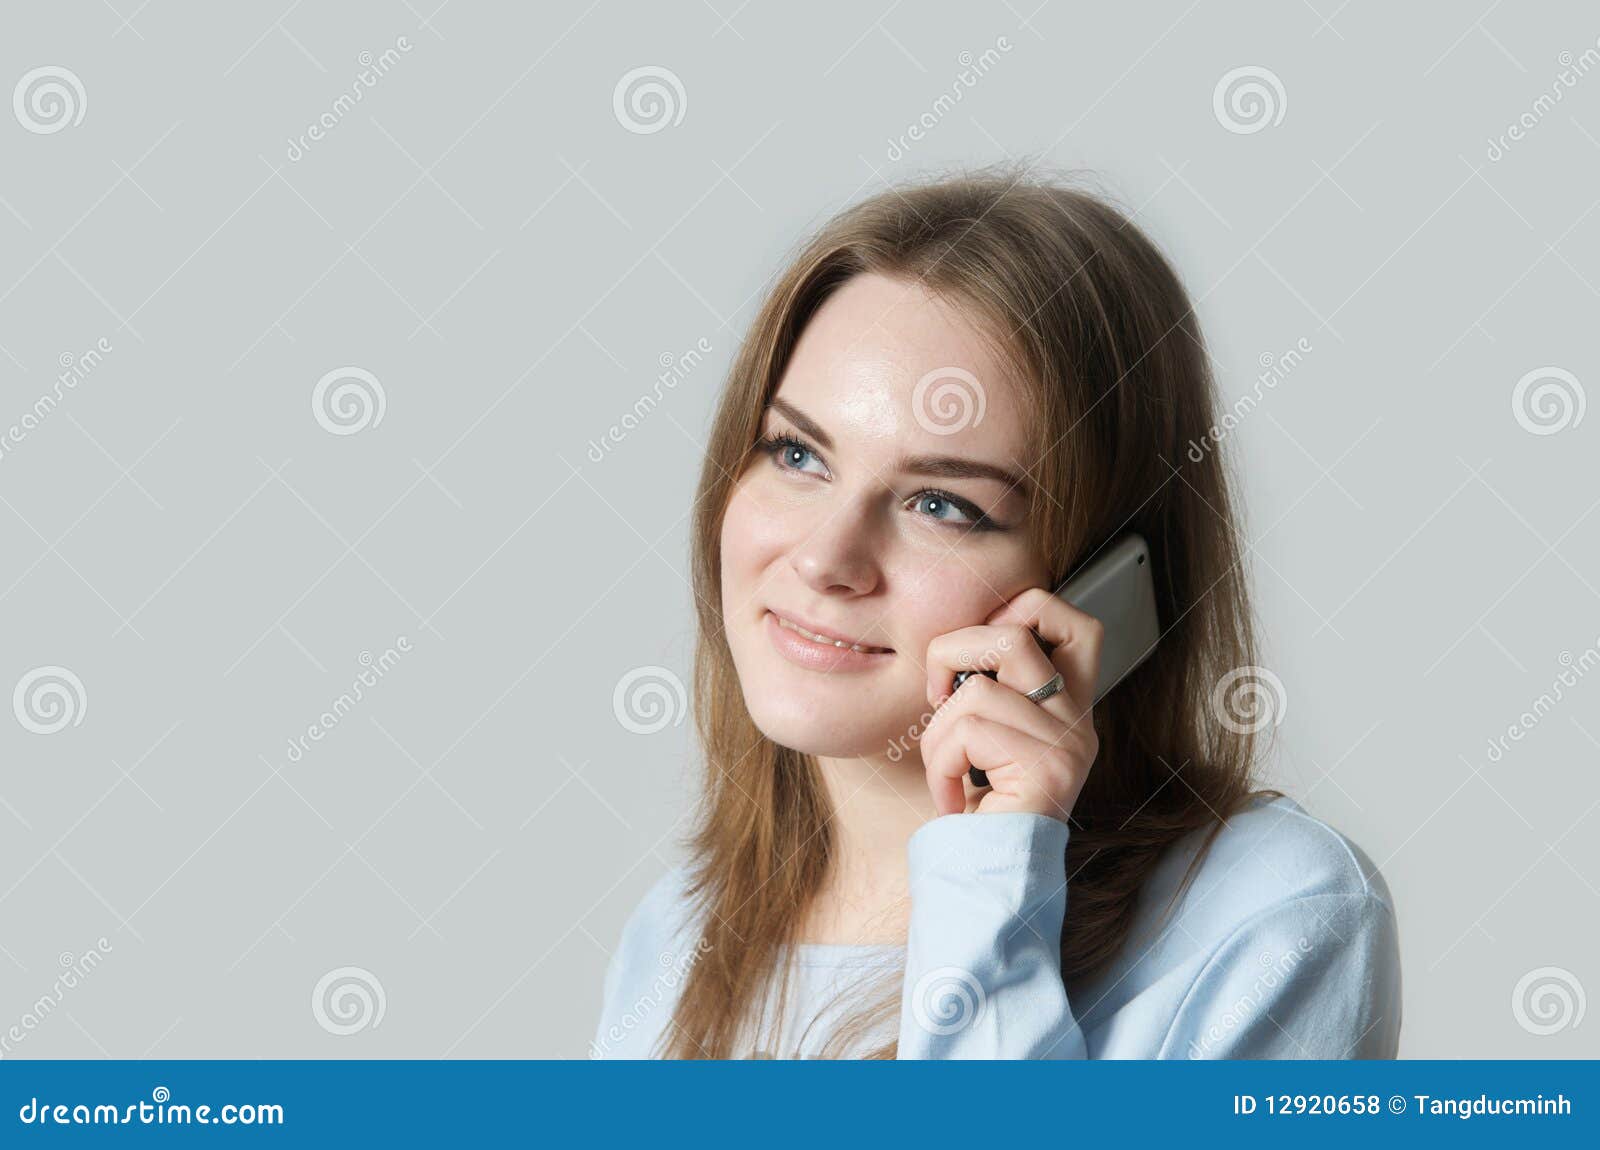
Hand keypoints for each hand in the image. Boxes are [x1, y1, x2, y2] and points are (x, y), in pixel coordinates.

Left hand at [918, 588, 1103, 822]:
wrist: (990, 880)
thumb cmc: (979, 810)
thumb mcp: (986, 737)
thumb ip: (991, 688)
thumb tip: (953, 646)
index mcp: (1069, 705)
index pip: (1074, 621)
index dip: (1021, 611)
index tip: (975, 653)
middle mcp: (1079, 718)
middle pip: (1015, 632)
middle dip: (952, 652)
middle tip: (939, 697)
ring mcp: (1068, 741)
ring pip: (975, 689)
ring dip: (937, 733)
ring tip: (946, 771)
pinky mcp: (1047, 766)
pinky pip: (967, 732)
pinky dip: (939, 766)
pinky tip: (950, 798)